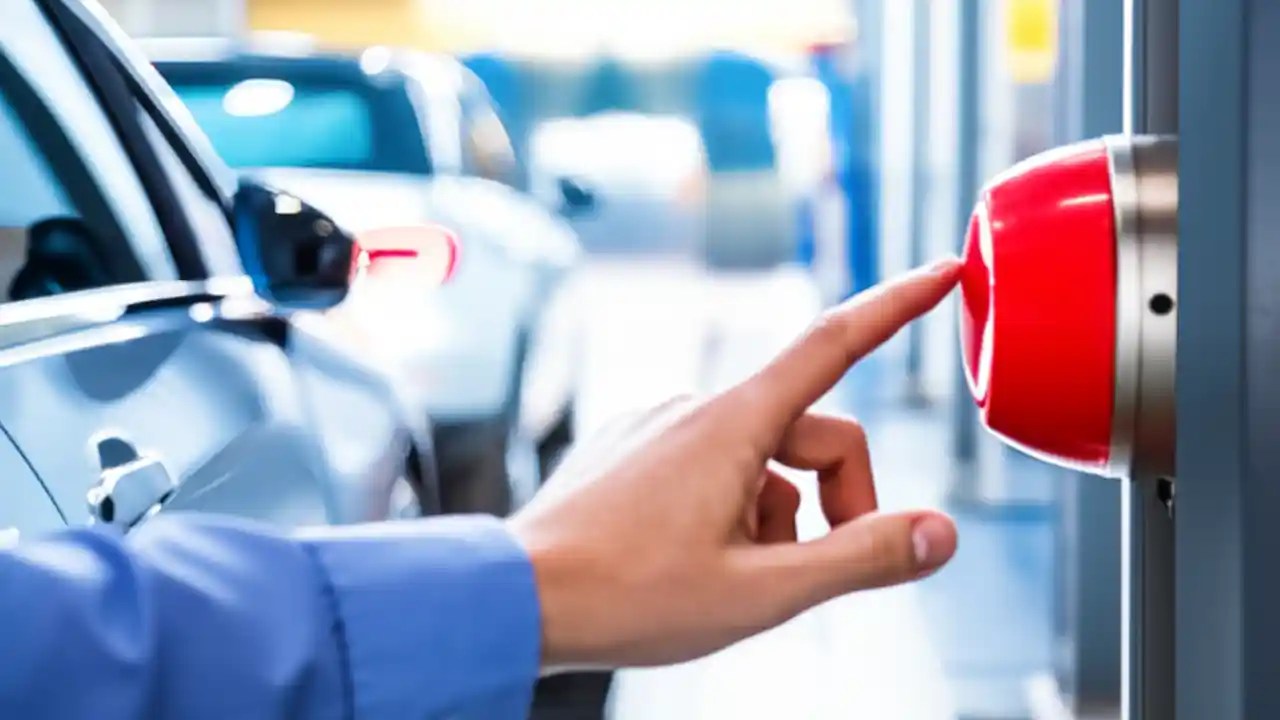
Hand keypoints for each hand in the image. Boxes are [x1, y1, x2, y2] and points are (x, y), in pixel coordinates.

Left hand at [510, 258, 962, 670]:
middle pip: (813, 435)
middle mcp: (696, 408)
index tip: (945, 269)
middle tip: (811, 575)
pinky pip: (711, 468)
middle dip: (837, 505)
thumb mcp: (762, 591)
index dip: (898, 304)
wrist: (515, 598)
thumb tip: (939, 535)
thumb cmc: (628, 595)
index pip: (836, 342)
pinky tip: (687, 559)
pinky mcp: (635, 449)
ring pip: (762, 463)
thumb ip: (859, 559)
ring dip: (775, 521)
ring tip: (727, 579)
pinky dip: (729, 512)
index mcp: (734, 424)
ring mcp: (661, 426)